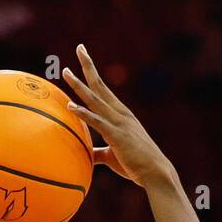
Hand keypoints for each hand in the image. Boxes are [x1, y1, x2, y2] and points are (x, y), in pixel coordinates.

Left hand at [62, 44, 172, 187]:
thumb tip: (87, 155)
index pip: (103, 89)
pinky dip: (83, 113)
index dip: (93, 73)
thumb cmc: (136, 165)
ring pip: (95, 99)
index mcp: (120, 115)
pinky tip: (70, 105)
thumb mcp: (114, 155)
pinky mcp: (117, 136)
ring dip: (80, 85)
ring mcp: (119, 123)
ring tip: (66, 72)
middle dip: (88, 66)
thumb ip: (99, 152)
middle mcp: (120, 113)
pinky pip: (97, 122)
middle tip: (79, 48)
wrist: (156, 173)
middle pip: (100, 85)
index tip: (84, 58)